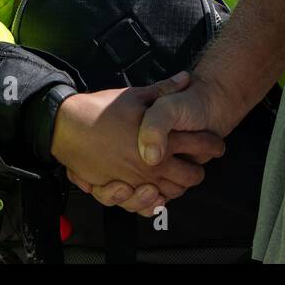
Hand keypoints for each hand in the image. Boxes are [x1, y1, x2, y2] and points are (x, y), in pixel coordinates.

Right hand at [51, 72, 224, 216]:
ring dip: (178, 188)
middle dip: (197, 171)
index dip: (213, 145)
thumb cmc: (101, 110)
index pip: (200, 146)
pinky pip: (144, 206)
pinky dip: (154, 203)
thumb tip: (186, 78)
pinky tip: (156, 194)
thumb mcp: (136, 96)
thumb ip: (165, 89)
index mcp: (161, 140)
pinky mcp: (120, 191)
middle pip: (190, 177)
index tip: (217, 145)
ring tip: (179, 178)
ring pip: (170, 194)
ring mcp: (136, 181)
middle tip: (199, 164)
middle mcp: (151, 165)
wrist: (67, 128)